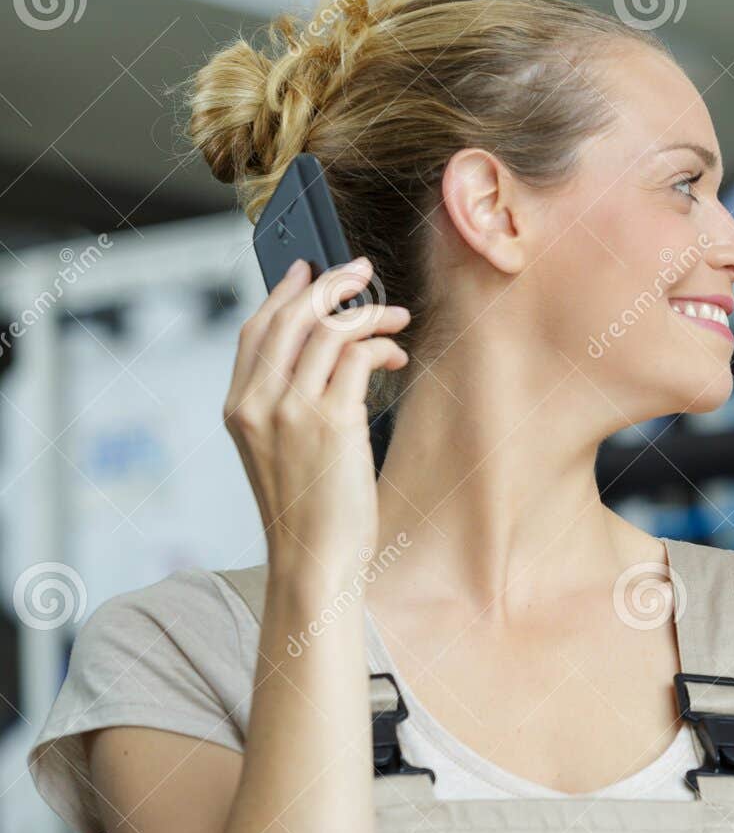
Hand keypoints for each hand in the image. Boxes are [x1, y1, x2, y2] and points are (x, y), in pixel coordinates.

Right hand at [224, 258, 409, 573]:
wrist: (314, 563)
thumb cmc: (309, 514)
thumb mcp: (282, 453)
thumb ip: (288, 406)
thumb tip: (330, 355)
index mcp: (238, 410)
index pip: (256, 331)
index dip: (284, 293)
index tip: (308, 269)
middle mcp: (257, 404)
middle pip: (290, 317)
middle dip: (330, 284)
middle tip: (361, 270)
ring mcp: (291, 412)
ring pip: (329, 330)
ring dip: (368, 314)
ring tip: (396, 316)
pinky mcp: (331, 422)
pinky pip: (357, 358)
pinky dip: (381, 346)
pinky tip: (396, 355)